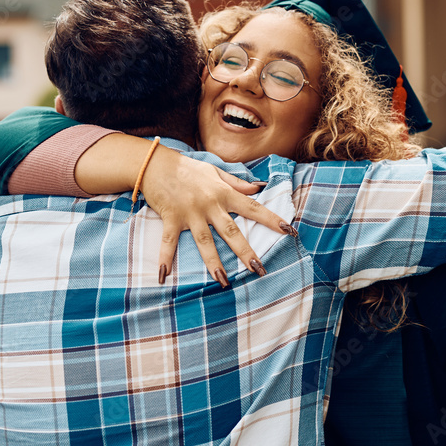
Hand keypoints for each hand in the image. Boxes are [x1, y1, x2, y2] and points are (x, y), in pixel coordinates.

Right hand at [140, 146, 295, 284]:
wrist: (156, 163)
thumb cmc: (188, 168)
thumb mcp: (216, 171)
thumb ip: (237, 183)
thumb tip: (259, 188)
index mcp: (224, 194)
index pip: (253, 208)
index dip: (271, 219)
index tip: (289, 231)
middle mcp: (209, 205)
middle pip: (231, 231)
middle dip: (246, 252)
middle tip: (260, 270)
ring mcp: (190, 213)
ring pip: (204, 241)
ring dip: (213, 263)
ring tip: (223, 282)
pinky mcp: (171, 218)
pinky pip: (168, 241)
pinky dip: (165, 258)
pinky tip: (163, 276)